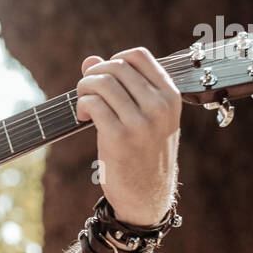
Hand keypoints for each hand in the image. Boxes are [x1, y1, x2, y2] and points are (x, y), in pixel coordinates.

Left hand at [75, 47, 180, 225]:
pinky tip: (82, 117)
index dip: (114, 60)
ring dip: (84, 89)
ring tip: (83, 104)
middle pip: (116, 67)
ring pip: (102, 83)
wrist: (147, 196)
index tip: (105, 77)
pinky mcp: (119, 138)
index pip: (139, 56)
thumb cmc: (143, 153)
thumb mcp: (144, 117)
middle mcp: (159, 107)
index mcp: (170, 97)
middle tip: (87, 92)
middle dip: (93, 75)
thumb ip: (120, 87)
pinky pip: (93, 104)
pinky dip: (81, 106)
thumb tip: (89, 60)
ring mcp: (141, 122)